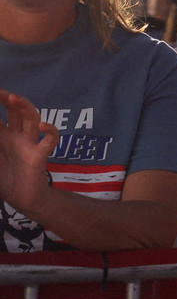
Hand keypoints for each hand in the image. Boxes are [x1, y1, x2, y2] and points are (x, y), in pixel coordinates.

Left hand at [0, 90, 60, 214]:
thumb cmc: (4, 179)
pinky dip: (49, 131)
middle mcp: (16, 136)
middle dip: (7, 99)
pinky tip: (42, 126)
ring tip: (13, 98)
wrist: (21, 200)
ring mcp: (29, 144)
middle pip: (15, 111)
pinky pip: (50, 140)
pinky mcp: (39, 156)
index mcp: (2, 137)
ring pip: (32, 118)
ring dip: (24, 106)